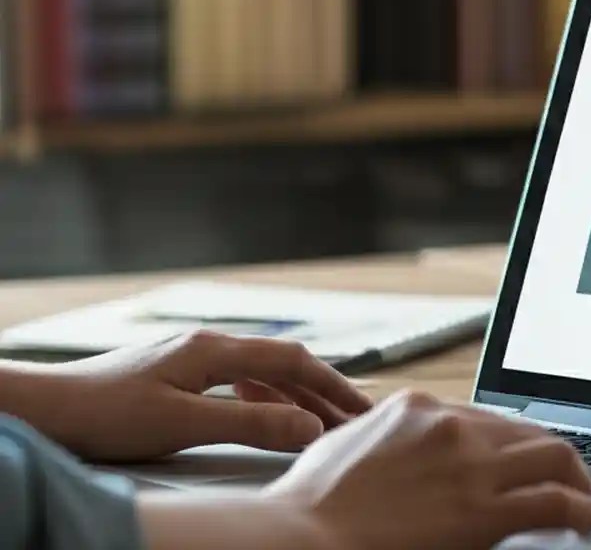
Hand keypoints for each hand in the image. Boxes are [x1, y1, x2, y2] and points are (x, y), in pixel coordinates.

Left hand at [22, 330, 372, 460]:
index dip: (332, 385)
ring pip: (259, 371)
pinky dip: (264, 396)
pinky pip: (236, 379)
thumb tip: (311, 427)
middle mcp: (207, 345)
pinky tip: (264, 411)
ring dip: (294, 395)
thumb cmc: (107, 414)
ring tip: (319, 421)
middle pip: (281, 362)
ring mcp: (190, 357)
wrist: (46, 407)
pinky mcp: (175, 373)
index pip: (292, 360)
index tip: (362, 409)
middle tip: (353, 419)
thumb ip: (251, 423)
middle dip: (321, 390)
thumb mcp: (184, 424)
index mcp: (214, 350)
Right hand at [264, 391, 590, 549]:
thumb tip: (400, 453)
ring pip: (552, 455)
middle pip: (524, 430)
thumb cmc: (309, 506)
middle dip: (549, 453)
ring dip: (577, 476)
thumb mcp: (346, 447)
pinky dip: (583, 506)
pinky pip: (554, 500)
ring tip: (587, 495)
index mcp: (418, 409)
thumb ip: (385, 440)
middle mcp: (451, 426)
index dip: (509, 440)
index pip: (485, 417)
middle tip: (564, 476)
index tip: (518, 457)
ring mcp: (470, 464)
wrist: (302, 538)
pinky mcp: (484, 508)